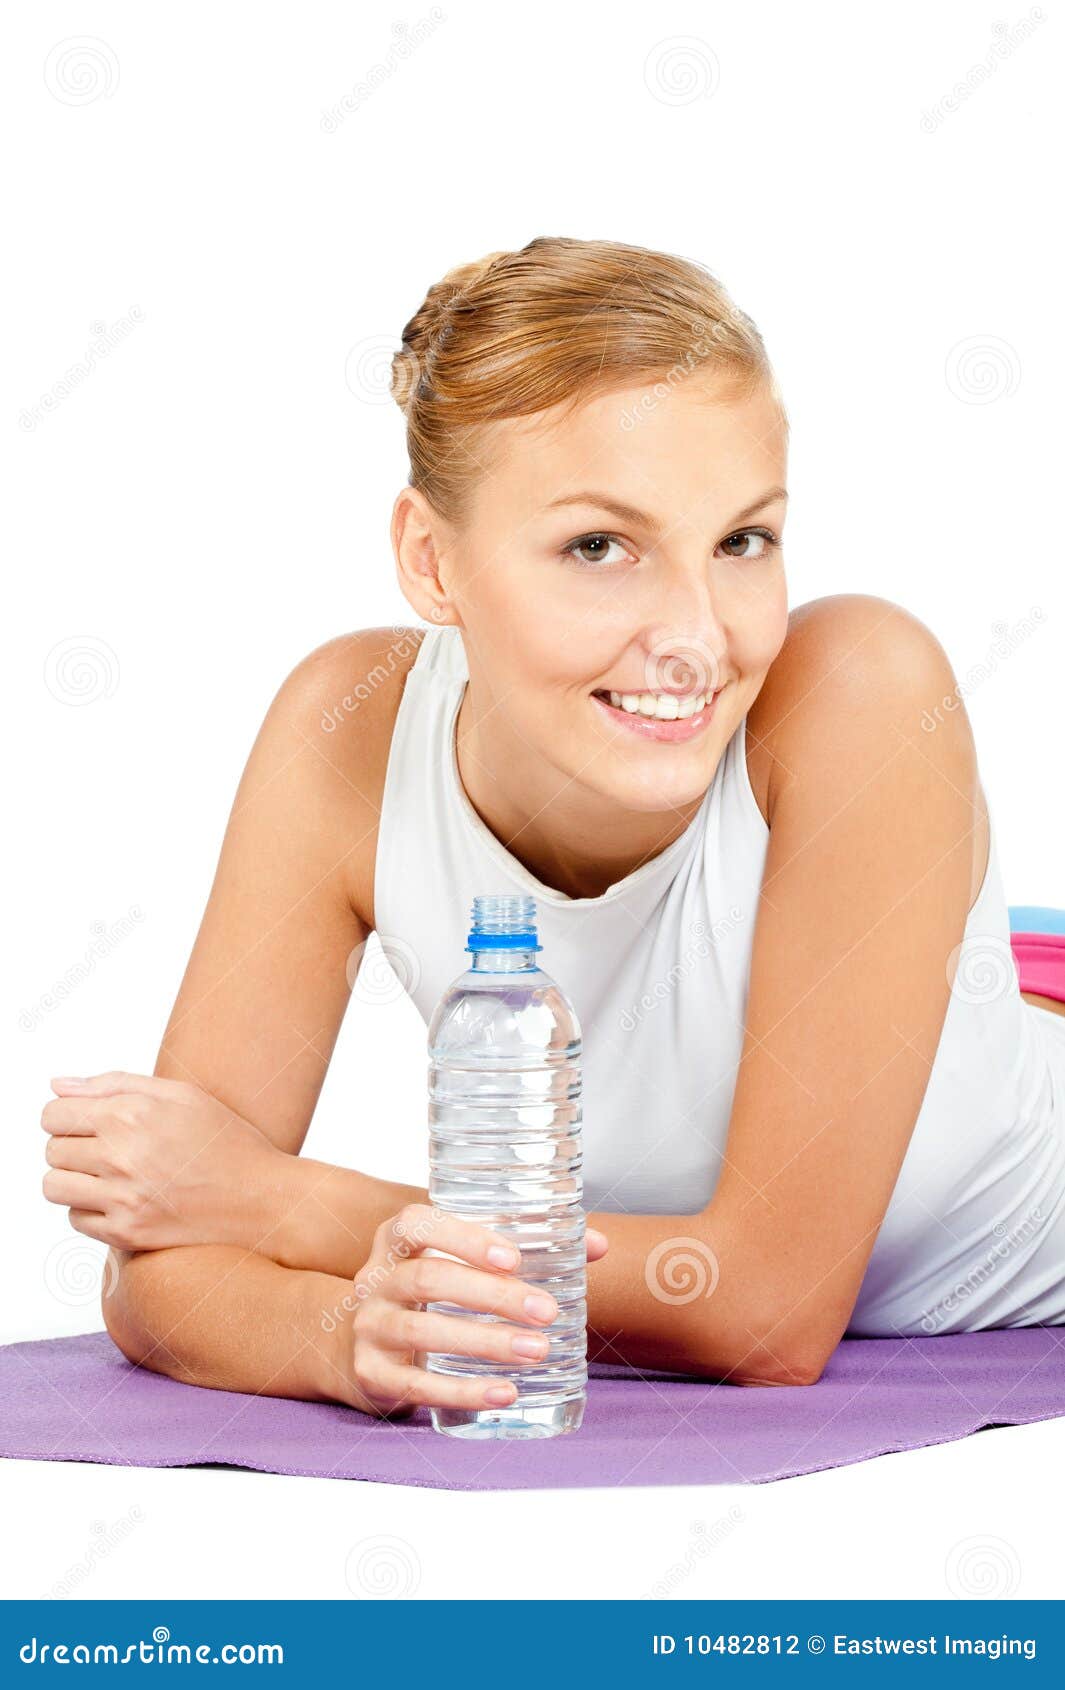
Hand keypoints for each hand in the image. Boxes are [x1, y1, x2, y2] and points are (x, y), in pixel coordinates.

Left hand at [41, 1071, 284, 1252]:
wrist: (264, 1201)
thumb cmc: (228, 1143)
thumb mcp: (182, 1095)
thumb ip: (114, 1084)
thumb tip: (57, 1086)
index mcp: (131, 1114)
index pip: (54, 1114)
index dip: (66, 1116)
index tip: (86, 1123)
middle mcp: (121, 1155)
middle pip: (52, 1150)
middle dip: (72, 1146)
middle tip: (107, 1150)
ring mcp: (122, 1198)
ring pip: (54, 1186)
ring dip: (74, 1180)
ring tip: (107, 1176)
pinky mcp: (126, 1233)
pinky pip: (76, 1219)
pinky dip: (91, 1210)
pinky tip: (123, 1199)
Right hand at [332, 1202, 607, 1418]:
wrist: (360, 1347)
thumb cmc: (428, 1294)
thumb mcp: (459, 1263)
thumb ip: (524, 1249)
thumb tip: (597, 1244)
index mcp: (396, 1241)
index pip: (418, 1223)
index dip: (465, 1237)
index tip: (514, 1258)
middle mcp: (375, 1279)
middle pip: (428, 1277)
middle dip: (492, 1295)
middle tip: (546, 1311)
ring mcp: (369, 1327)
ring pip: (422, 1330)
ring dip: (485, 1342)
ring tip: (537, 1350)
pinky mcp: (371, 1374)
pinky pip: (416, 1385)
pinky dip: (464, 1390)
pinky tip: (505, 1392)